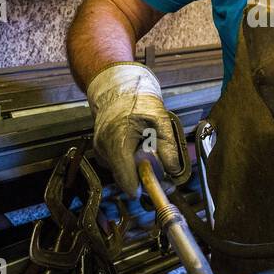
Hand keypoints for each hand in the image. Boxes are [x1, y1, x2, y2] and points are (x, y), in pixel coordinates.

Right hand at [85, 62, 184, 196]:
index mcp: (118, 141)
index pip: (126, 180)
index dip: (143, 187)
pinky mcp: (101, 149)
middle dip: (144, 177)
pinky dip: (129, 161)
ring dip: (137, 168)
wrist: (117, 86)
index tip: (158, 186)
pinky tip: (136, 146)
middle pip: (125, 179)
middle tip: (162, 169)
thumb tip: (174, 170)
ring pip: (122, 172)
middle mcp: (104, 149)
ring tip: (148, 149)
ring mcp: (100, 150)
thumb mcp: (160, 119)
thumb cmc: (137, 99)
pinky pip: (118, 164)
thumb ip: (168, 147)